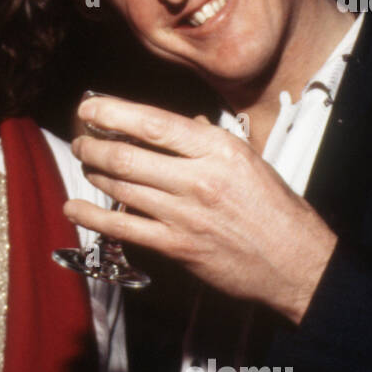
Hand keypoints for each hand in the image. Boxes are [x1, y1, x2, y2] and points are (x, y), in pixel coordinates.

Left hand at [68, 95, 336, 323]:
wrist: (296, 263)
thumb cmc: (276, 210)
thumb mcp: (248, 161)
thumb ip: (209, 141)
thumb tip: (182, 123)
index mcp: (217, 150)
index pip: (153, 123)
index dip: (112, 112)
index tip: (89, 108)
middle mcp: (197, 178)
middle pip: (127, 154)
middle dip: (93, 144)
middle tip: (80, 140)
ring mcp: (184, 214)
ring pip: (121, 186)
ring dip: (93, 173)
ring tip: (84, 163)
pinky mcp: (176, 246)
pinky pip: (123, 227)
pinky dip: (92, 216)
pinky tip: (74, 209)